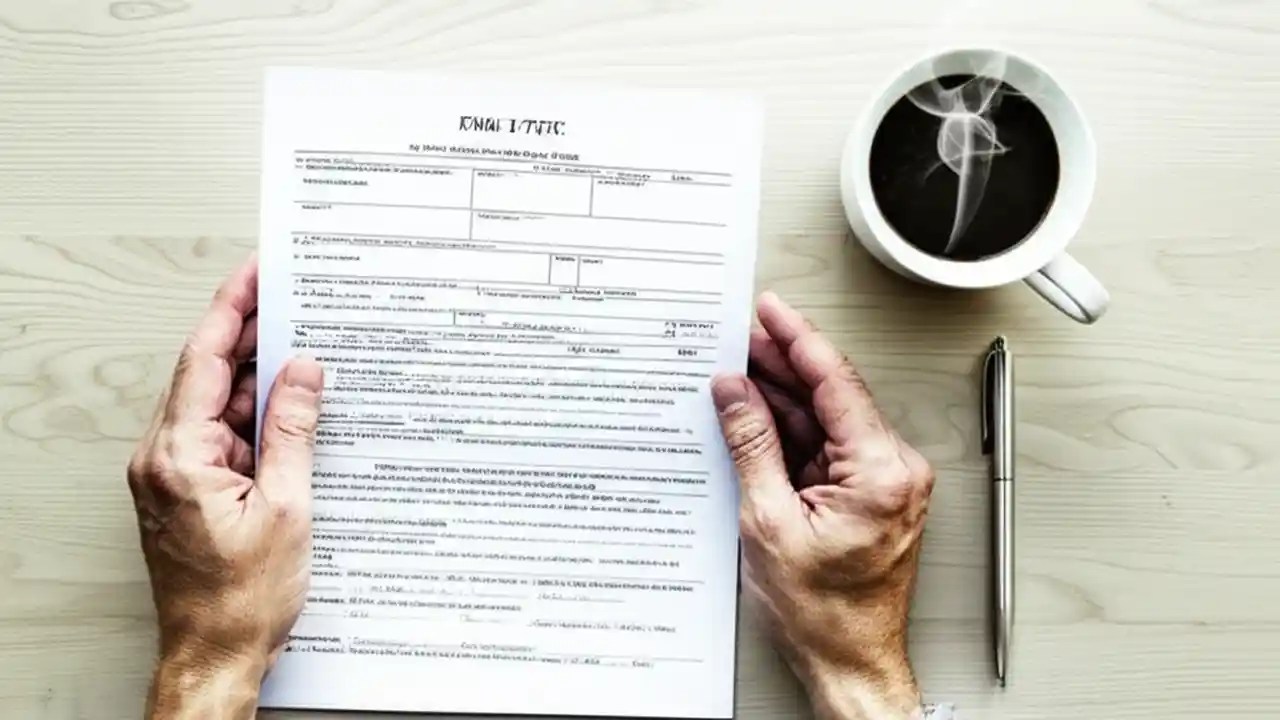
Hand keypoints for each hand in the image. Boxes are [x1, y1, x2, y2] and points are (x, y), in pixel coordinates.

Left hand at [126, 255, 323, 718]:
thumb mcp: (286, 507)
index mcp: (178, 457)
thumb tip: (303, 371)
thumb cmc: (242, 599)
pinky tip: (292, 408)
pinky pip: (222, 437)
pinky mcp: (189, 491)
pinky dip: (256, 418)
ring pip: (219, 407)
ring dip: (260, 381)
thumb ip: (293, 430)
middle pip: (209, 377)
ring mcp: (173, 475)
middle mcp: (164, 459)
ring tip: (307, 351)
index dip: (232, 311)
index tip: (255, 274)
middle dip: (252, 337)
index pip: (205, 362)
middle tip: (295, 301)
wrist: (216, 654)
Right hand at [711, 293, 934, 719]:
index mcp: (882, 473)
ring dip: (783, 397)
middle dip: (783, 365)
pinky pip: (827, 447)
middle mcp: (894, 471)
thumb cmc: (823, 613)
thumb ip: (752, 446)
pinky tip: (756, 415)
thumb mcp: (769, 522)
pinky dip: (792, 431)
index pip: (836, 384)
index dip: (798, 340)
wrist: (848, 661)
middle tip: (739, 338)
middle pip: (833, 396)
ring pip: (827, 420)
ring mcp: (884, 482)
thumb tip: (735, 393)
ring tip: (737, 372)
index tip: (770, 311)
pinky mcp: (869, 494)